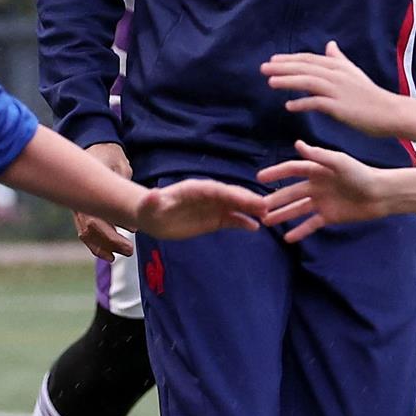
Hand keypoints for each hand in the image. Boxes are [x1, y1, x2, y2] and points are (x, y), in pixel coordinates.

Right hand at [73, 141, 133, 259]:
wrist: (94, 146)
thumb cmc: (109, 155)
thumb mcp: (120, 166)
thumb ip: (125, 185)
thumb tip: (133, 209)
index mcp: (88, 188)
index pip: (97, 214)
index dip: (114, 226)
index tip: (133, 230)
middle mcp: (80, 200)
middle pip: (90, 227)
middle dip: (110, 241)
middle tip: (129, 250)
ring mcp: (78, 206)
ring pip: (85, 232)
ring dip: (101, 247)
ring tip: (116, 257)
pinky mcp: (81, 211)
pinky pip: (85, 231)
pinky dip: (95, 244)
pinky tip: (107, 254)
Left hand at [131, 178, 263, 241]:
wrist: (152, 217)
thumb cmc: (150, 209)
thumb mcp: (149, 206)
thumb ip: (152, 200)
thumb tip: (153, 195)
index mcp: (193, 189)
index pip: (215, 189)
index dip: (231, 193)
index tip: (245, 198)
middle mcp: (206, 195)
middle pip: (229, 195)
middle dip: (246, 200)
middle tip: (265, 206)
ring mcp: (212, 206)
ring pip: (234, 206)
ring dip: (249, 209)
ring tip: (266, 214)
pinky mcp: (213, 219)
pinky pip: (231, 219)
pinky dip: (242, 222)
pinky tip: (255, 226)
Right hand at [255, 141, 392, 242]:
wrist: (381, 195)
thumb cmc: (362, 174)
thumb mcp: (340, 162)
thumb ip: (319, 155)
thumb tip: (297, 144)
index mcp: (318, 170)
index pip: (292, 170)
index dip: (277, 173)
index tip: (260, 178)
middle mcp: (316, 186)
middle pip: (291, 192)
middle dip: (275, 199)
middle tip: (258, 207)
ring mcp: (322, 202)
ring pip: (297, 209)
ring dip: (282, 215)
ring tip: (266, 222)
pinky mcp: (329, 216)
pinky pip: (310, 224)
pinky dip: (300, 230)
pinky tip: (287, 238)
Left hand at [265, 42, 410, 138]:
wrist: (388, 112)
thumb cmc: (370, 94)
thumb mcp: (353, 72)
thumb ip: (339, 59)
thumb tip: (329, 44)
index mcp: (338, 66)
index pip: (309, 60)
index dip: (289, 59)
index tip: (272, 61)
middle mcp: (336, 75)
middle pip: (305, 68)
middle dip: (283, 67)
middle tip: (263, 68)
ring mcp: (338, 90)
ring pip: (308, 82)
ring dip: (288, 81)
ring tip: (270, 82)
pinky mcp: (340, 107)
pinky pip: (316, 103)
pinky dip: (302, 103)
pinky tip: (289, 106)